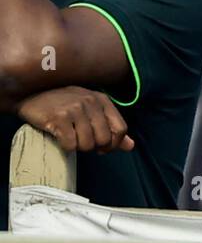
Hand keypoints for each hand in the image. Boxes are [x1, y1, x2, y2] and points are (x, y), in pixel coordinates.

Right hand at [16, 86, 134, 153]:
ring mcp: (74, 109)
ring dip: (79, 147)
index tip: (102, 147)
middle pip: (104, 139)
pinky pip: (70, 144)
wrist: (29, 94)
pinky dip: (66, 147)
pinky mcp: (58, 118)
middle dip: (94, 147)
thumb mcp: (90, 111)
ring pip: (87, 144)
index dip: (113, 143)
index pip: (120, 129)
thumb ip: (111, 127)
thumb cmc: (62, 104)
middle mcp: (91, 102)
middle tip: (82, 142)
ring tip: (71, 138)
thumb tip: (130, 146)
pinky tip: (60, 138)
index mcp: (102, 100)